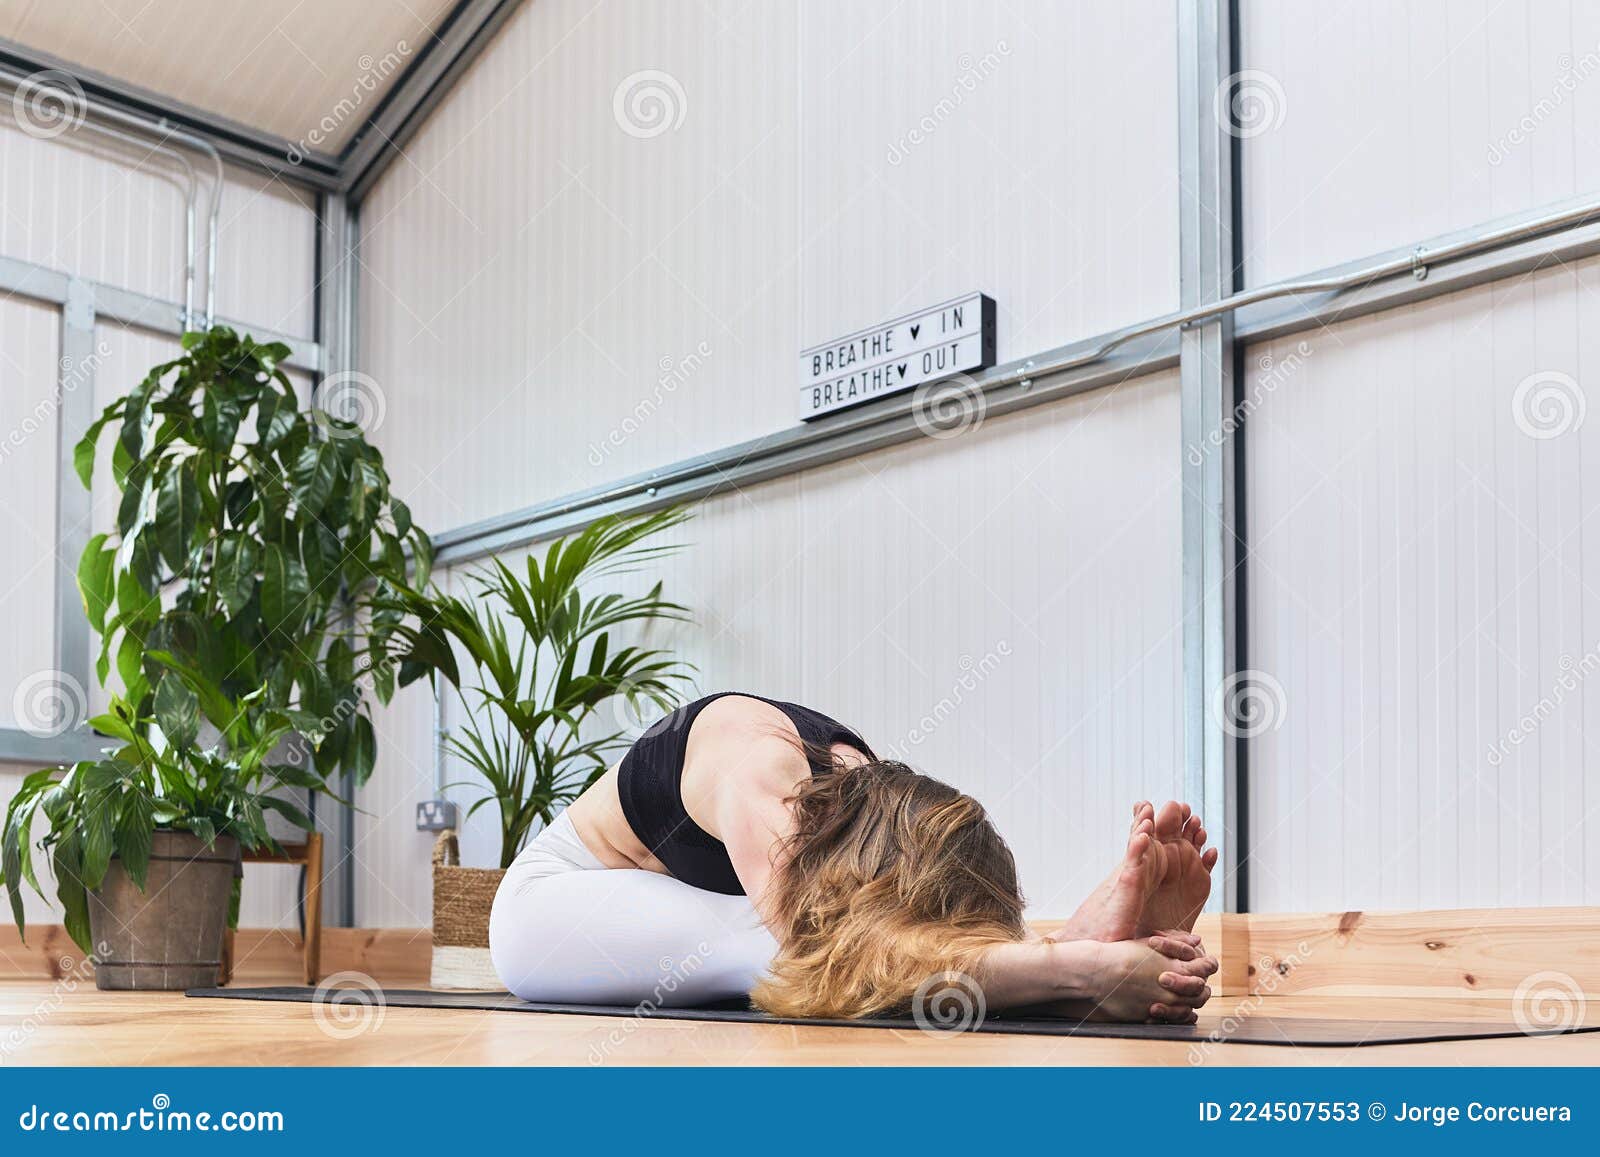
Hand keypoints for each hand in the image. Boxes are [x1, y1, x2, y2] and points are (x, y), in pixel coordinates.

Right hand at [1083, 938, 1217, 1023]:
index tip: (1206, 963)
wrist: (1098, 974)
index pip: (1206, 968)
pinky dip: (1178, 1015)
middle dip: (1202, 986)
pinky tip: (1174, 1008)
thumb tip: (1197, 941)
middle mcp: (1175, 988)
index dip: (1209, 965)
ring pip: (1190, 1009)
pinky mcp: (1151, 1016)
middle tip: (1198, 982)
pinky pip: (1173, 1020)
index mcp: (1177, 967)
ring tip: (1185, 995)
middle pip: (1202, 992)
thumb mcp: (1151, 944)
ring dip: (1191, 1002)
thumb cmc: (1122, 954)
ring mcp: (1163, 1004)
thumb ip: (1178, 944)